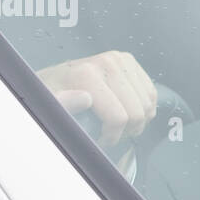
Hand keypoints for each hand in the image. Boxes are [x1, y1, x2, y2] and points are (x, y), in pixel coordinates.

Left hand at [35, 50, 156, 147]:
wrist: (54, 78)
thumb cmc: (51, 95)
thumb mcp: (49, 104)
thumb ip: (63, 104)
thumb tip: (86, 99)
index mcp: (88, 74)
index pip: (118, 116)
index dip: (111, 136)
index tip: (99, 139)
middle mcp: (107, 62)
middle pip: (136, 111)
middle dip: (125, 130)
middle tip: (109, 135)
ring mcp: (120, 60)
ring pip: (147, 104)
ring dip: (136, 121)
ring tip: (117, 126)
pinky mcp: (129, 61)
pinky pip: (151, 93)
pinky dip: (144, 108)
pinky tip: (127, 114)